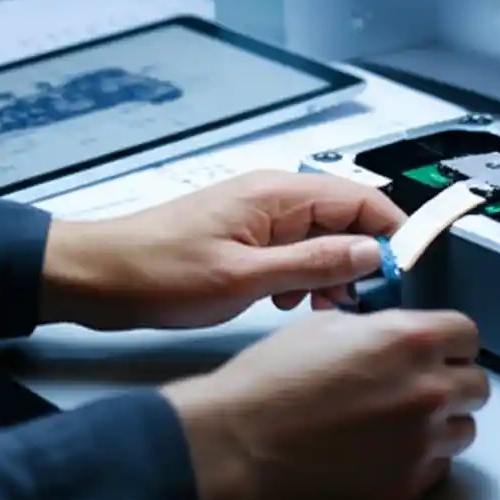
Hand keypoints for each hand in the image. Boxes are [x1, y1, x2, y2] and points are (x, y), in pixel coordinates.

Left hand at [39, 171, 405, 329]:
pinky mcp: (246, 237)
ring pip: (322, 236)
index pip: (361, 198)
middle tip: (354, 299)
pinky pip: (294, 249)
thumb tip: (371, 253)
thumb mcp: (244, 278)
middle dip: (360, 257)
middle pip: (345, 216)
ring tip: (314, 304)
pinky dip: (302, 274)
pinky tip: (286, 300)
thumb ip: (313, 263)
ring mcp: (259, 216)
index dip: (390, 232)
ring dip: (330, 270)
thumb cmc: (158, 273)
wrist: (97, 277)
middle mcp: (273, 197)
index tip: (402, 271)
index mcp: (278, 194)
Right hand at [163, 308, 488, 499]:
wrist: (237, 444)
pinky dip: (421, 457)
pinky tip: (384, 448)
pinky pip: (438, 466)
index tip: (441, 349)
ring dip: (441, 422)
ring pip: (463, 429)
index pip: (467, 334)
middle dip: (452, 381)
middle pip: (477, 384)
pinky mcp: (407, 484)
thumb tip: (394, 336)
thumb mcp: (326, 326)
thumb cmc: (268, 384)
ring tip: (398, 421)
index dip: (450, 341)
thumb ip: (378, 328)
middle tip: (420, 385)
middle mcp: (426, 391)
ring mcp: (421, 442)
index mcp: (409, 341)